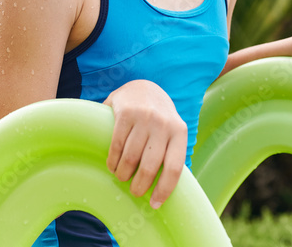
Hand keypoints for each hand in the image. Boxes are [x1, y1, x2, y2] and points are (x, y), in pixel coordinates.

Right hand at [103, 79, 187, 207]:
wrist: (143, 87)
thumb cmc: (159, 118)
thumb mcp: (172, 130)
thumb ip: (170, 152)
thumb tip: (165, 188)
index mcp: (179, 131)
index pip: (174, 168)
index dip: (164, 190)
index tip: (155, 204)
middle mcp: (163, 124)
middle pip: (150, 166)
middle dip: (140, 185)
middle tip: (135, 192)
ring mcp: (144, 117)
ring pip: (131, 158)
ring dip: (123, 174)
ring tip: (121, 177)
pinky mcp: (125, 113)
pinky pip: (116, 145)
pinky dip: (113, 160)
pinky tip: (112, 165)